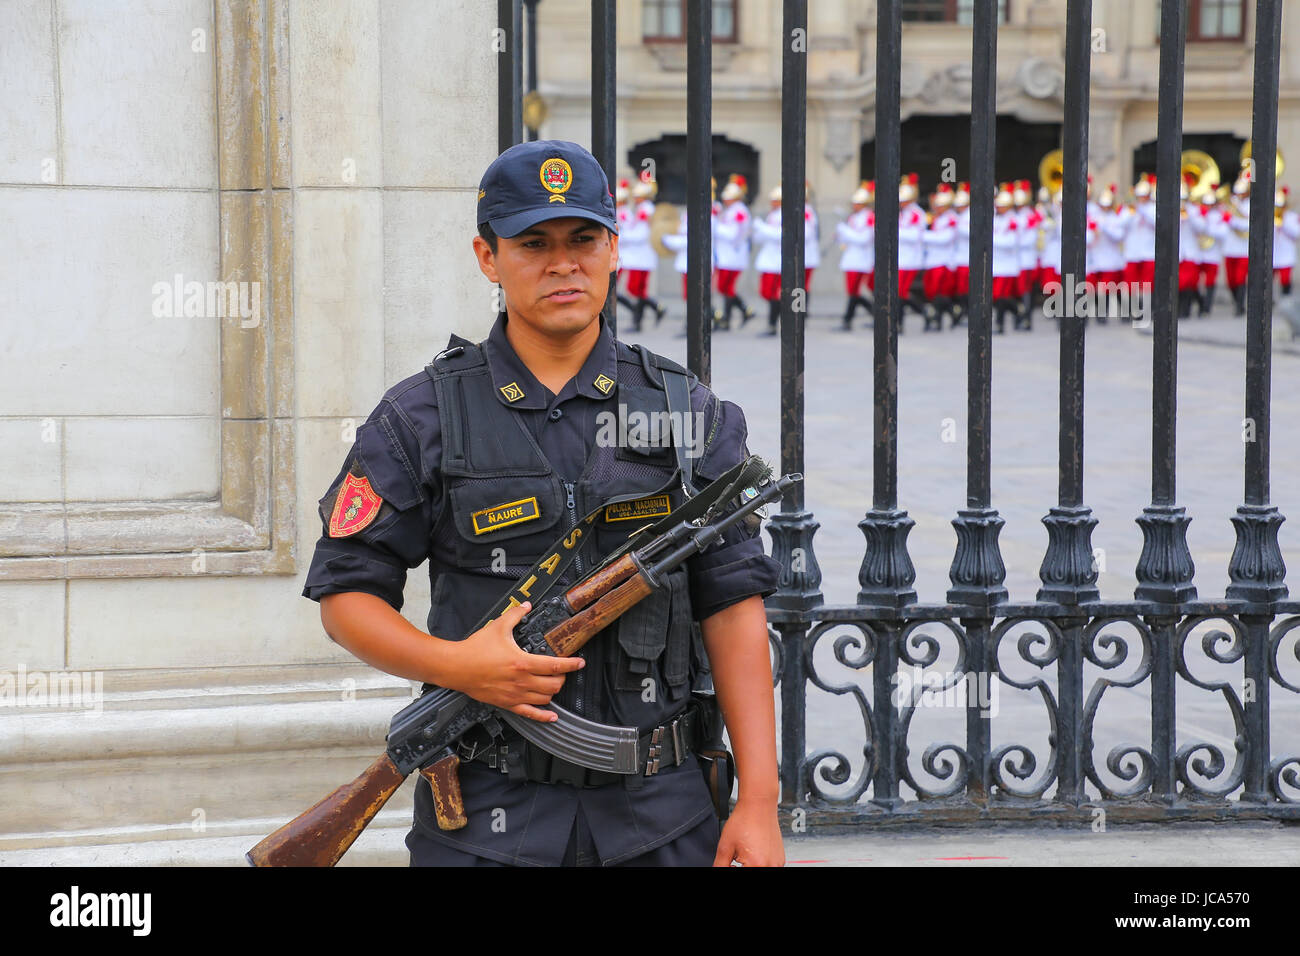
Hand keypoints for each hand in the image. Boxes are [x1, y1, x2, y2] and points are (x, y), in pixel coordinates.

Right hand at [441, 601, 584, 721]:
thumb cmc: (475, 648)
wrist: (456, 666)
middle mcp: (522, 681)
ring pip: (545, 699)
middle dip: (563, 678)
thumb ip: (515, 615)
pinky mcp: (507, 704)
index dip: (572, 664)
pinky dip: (544, 716)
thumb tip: (526, 606)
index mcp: (522, 662)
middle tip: (562, 671)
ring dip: (554, 692)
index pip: (555, 665)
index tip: (581, 662)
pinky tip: (552, 716)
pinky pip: (530, 714)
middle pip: (554, 685)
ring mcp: (515, 694)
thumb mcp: (498, 626)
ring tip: (554, 683)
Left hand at [712, 798, 784, 867]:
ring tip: (744, 854)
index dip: (732, 868)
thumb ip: (720, 865)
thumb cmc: (744, 820)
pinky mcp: (780, 859)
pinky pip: (768, 867)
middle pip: (751, 872)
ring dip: (750, 866)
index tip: (729, 863)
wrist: (759, 805)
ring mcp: (777, 863)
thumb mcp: (725, 846)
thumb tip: (718, 871)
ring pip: (759, 870)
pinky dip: (759, 864)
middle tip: (735, 860)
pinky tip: (753, 852)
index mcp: (756, 865)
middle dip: (740, 868)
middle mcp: (770, 866)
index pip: (740, 875)